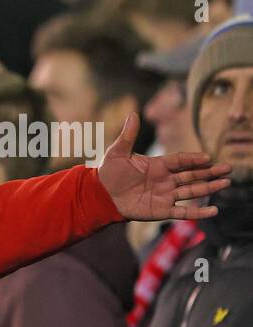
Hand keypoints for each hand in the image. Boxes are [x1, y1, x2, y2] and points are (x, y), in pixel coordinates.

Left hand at [98, 113, 230, 221]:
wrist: (99, 196)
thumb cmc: (108, 173)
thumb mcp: (118, 152)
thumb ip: (128, 135)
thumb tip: (133, 113)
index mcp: (158, 165)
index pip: (181, 160)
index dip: (194, 159)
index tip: (207, 158)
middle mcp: (165, 180)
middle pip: (192, 175)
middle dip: (210, 172)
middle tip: (228, 169)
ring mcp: (165, 195)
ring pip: (192, 191)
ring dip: (209, 188)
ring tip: (226, 183)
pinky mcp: (161, 211)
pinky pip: (182, 212)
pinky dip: (198, 212)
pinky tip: (213, 211)